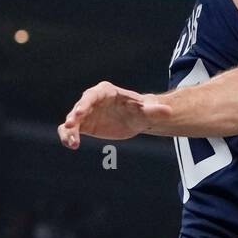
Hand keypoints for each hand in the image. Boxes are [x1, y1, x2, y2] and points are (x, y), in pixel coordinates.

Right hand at [58, 81, 172, 147]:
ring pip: (72, 120)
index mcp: (106, 92)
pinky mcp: (84, 125)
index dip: (85, 103)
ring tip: (72, 143)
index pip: (92, 95)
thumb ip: (155, 111)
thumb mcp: (147, 111)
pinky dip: (68, 137)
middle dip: (73, 116)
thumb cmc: (140, 110)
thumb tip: (169, 111)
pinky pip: (70, 130)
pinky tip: (72, 146)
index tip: (79, 112)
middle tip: (70, 125)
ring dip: (69, 130)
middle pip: (79, 106)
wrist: (136, 119)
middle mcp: (93, 100)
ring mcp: (86, 113)